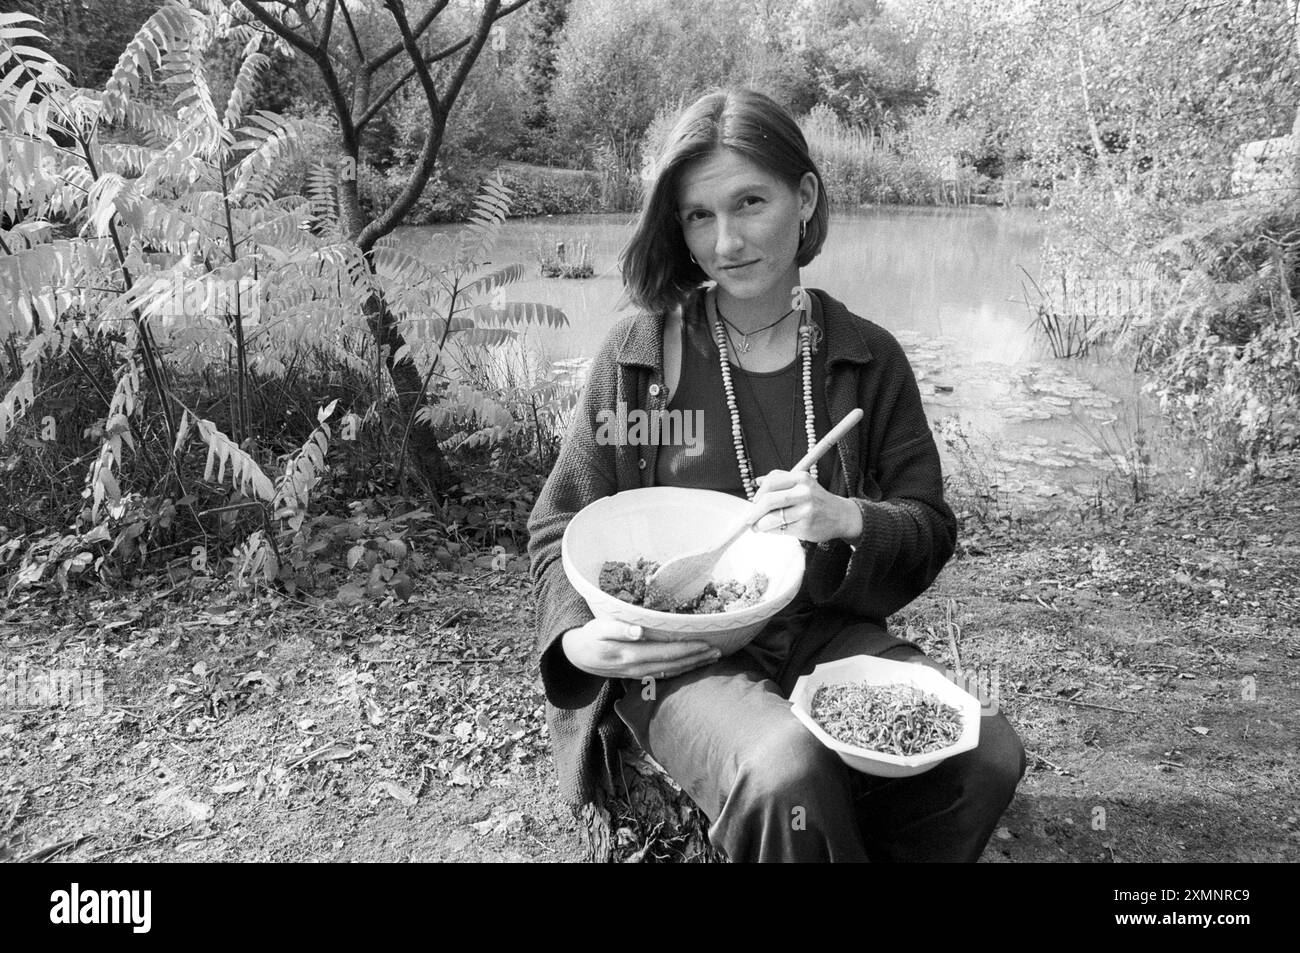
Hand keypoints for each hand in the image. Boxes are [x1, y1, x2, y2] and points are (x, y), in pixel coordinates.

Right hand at [561, 617, 720, 679]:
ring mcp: (638, 674)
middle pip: (674, 664)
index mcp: (629, 654)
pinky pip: (665, 675)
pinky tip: (693, 665)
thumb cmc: (589, 637)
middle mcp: (637, 668)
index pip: (666, 652)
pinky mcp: (638, 675)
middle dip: (697, 658)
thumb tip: (639, 631)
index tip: (706, 643)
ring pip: (672, 671)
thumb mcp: (598, 628)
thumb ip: (618, 628)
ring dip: (693, 666)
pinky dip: (682, 670)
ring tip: (712, 658)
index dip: (688, 649)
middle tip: (719, 651)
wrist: (576, 657)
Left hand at [750, 469, 863, 543]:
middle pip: (768, 500)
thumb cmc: (816, 499)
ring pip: (772, 518)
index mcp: (801, 478)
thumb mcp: (802, 483)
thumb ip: (780, 480)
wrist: (841, 516)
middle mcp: (804, 492)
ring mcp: (805, 511)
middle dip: (754, 512)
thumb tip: (757, 481)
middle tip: (749, 519)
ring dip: (760, 525)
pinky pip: (780, 530)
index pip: (770, 482)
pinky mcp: (805, 527)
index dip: (758, 494)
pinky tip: (773, 529)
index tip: (754, 502)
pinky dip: (771, 531)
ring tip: (758, 527)